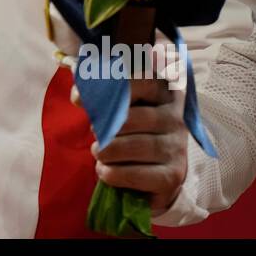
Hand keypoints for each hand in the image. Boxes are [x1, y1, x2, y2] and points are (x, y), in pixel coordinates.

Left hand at [75, 75, 187, 213]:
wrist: (153, 174)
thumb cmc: (131, 132)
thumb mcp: (118, 106)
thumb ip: (99, 91)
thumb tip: (78, 95)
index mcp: (164, 93)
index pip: (142, 80)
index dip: (112, 87)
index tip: (83, 99)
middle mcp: (176, 118)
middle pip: (130, 118)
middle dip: (105, 128)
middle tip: (96, 133)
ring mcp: (177, 147)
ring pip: (132, 146)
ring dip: (105, 152)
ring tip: (99, 152)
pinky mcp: (173, 176)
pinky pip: (135, 174)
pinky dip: (112, 173)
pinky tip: (105, 170)